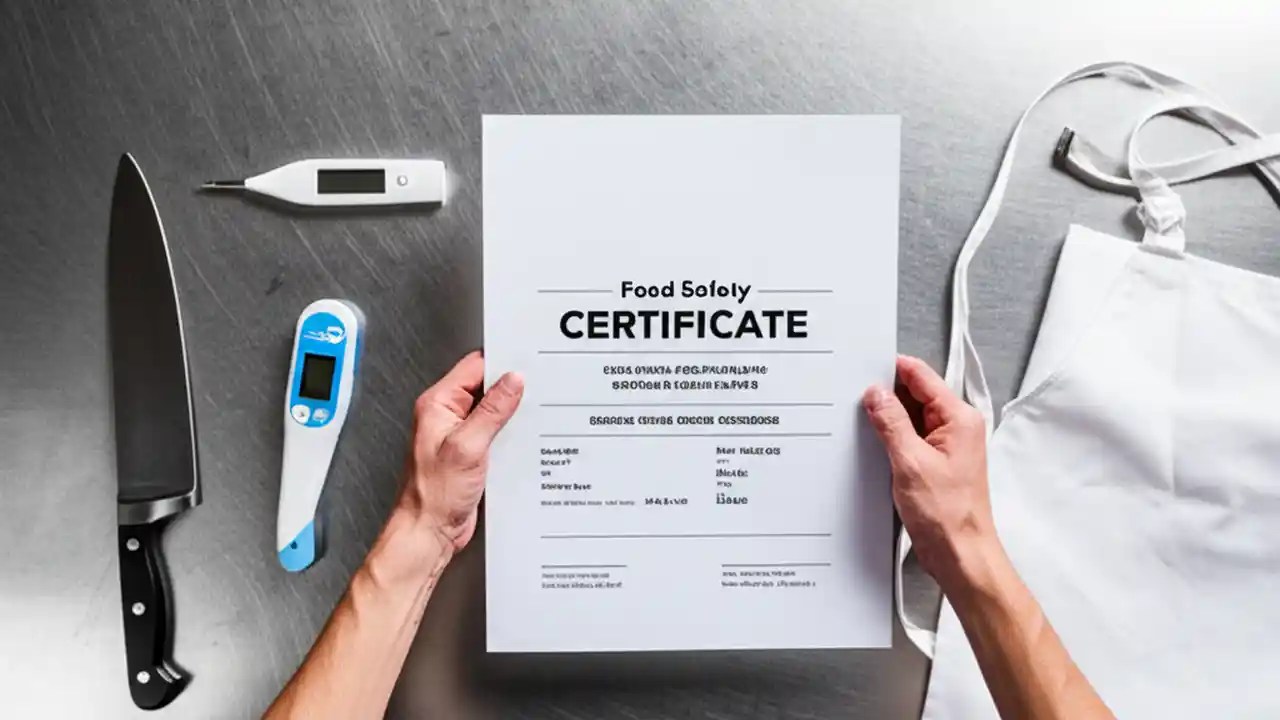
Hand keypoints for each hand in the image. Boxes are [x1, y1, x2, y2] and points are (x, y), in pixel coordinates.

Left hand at [398, 351, 524, 552]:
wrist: (429, 531)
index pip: (474, 367)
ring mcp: (459, 434)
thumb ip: (492, 411)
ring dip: (512, 414)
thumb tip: (512, 381)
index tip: (526, 366)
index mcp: (437, 405)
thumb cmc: (434, 495)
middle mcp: (446, 416)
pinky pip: (494, 433)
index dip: (501, 364)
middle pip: (485, 387)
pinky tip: (523, 439)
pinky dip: (509, 433)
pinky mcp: (470, 453)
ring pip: (492, 410)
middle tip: (535, 390)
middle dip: (511, 388)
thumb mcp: (468, 446)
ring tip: (532, 415)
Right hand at [862, 355, 996, 591]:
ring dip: (888, 420)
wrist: (960, 555)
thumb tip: (876, 394)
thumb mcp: (911, 463)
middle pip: (915, 395)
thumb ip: (891, 423)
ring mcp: (946, 446)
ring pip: (910, 418)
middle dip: (886, 396)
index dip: (892, 369)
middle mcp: (956, 428)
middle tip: (856, 400)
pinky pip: (910, 439)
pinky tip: (874, 446)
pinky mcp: (935, 463)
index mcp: (959, 419)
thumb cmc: (948, 516)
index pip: (922, 376)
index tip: (863, 368)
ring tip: (864, 426)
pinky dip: (892, 439)